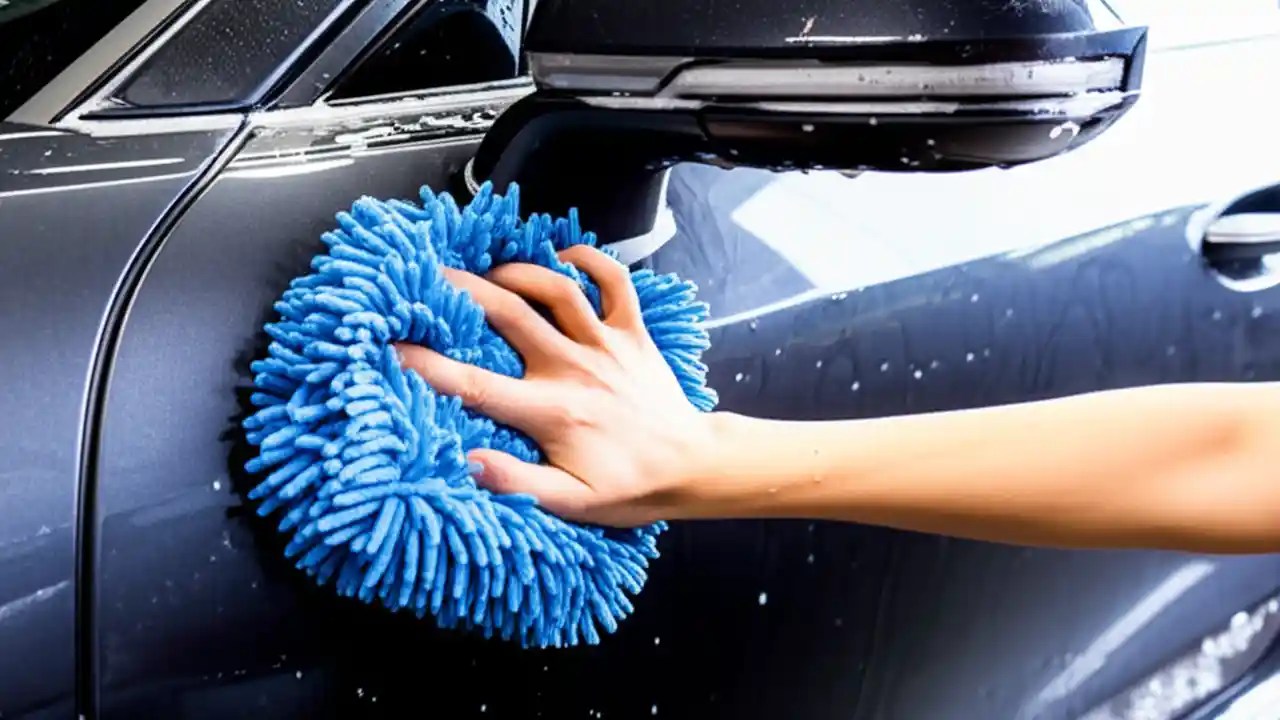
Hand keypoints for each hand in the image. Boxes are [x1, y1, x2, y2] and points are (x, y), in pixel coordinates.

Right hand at [397, 246, 714, 526]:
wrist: (691, 467)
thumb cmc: (628, 487)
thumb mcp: (572, 502)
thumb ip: (518, 482)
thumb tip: (467, 461)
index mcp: (551, 412)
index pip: (476, 384)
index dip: (429, 363)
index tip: (392, 346)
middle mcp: (575, 369)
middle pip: (509, 314)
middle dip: (462, 290)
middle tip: (430, 277)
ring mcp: (606, 345)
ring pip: (556, 288)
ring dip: (517, 271)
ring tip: (488, 272)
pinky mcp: (633, 332)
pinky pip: (615, 281)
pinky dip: (590, 260)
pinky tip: (562, 258)